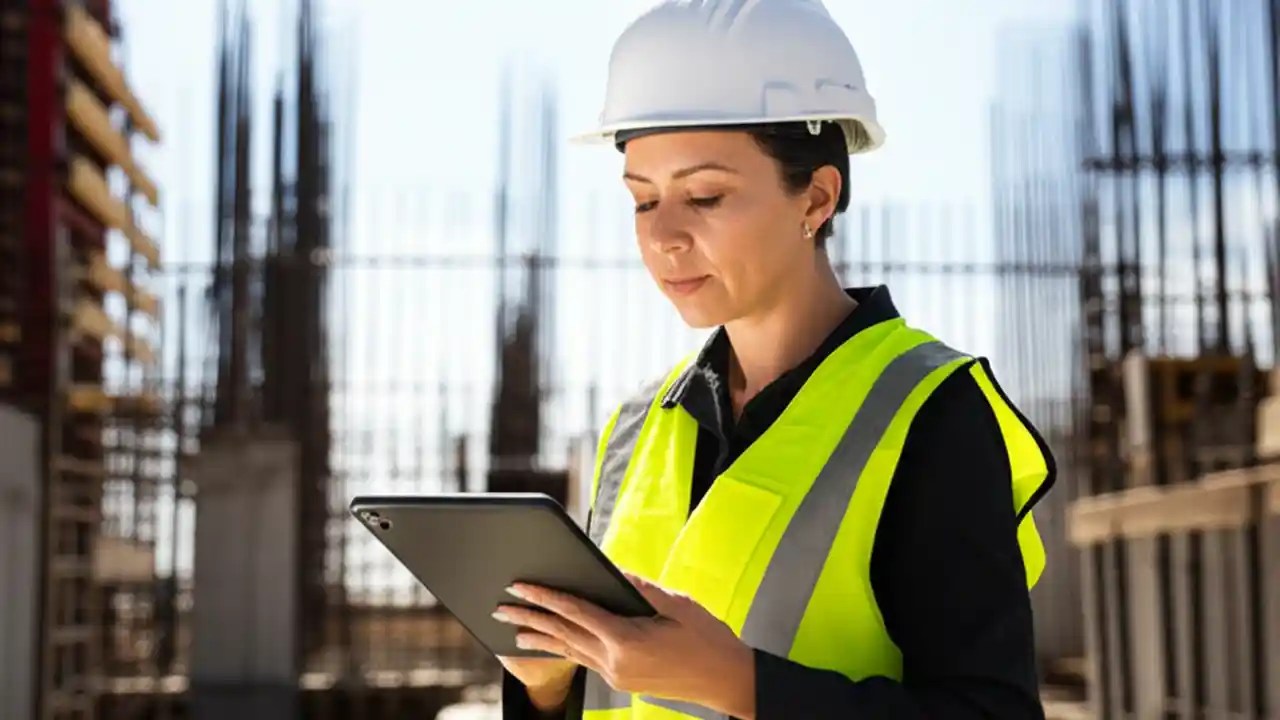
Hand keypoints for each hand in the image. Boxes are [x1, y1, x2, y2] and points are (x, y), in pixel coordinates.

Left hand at [493, 573, 755, 718]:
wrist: (726, 680)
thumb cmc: (707, 639)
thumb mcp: (677, 604)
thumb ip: (640, 588)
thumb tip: (612, 570)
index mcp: (626, 641)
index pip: (576, 612)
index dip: (545, 596)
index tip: (521, 585)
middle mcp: (615, 662)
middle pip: (564, 633)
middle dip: (530, 617)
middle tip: (501, 605)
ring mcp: (616, 675)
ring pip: (570, 650)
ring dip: (540, 637)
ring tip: (512, 628)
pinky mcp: (621, 680)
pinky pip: (584, 660)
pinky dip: (563, 649)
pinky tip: (549, 644)